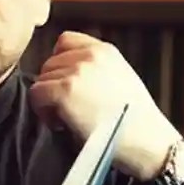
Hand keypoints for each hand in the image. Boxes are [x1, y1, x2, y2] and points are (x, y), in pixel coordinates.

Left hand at [29, 30, 182, 180]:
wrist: (147, 142)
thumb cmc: (134, 121)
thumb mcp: (120, 80)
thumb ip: (95, 70)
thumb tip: (66, 74)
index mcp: (105, 51)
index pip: (65, 42)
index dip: (61, 65)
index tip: (70, 87)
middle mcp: (90, 56)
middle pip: (50, 63)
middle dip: (54, 85)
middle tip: (69, 109)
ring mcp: (76, 72)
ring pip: (41, 79)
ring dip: (48, 100)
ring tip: (68, 118)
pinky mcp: (64, 92)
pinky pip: (36, 95)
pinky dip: (43, 111)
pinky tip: (62, 124)